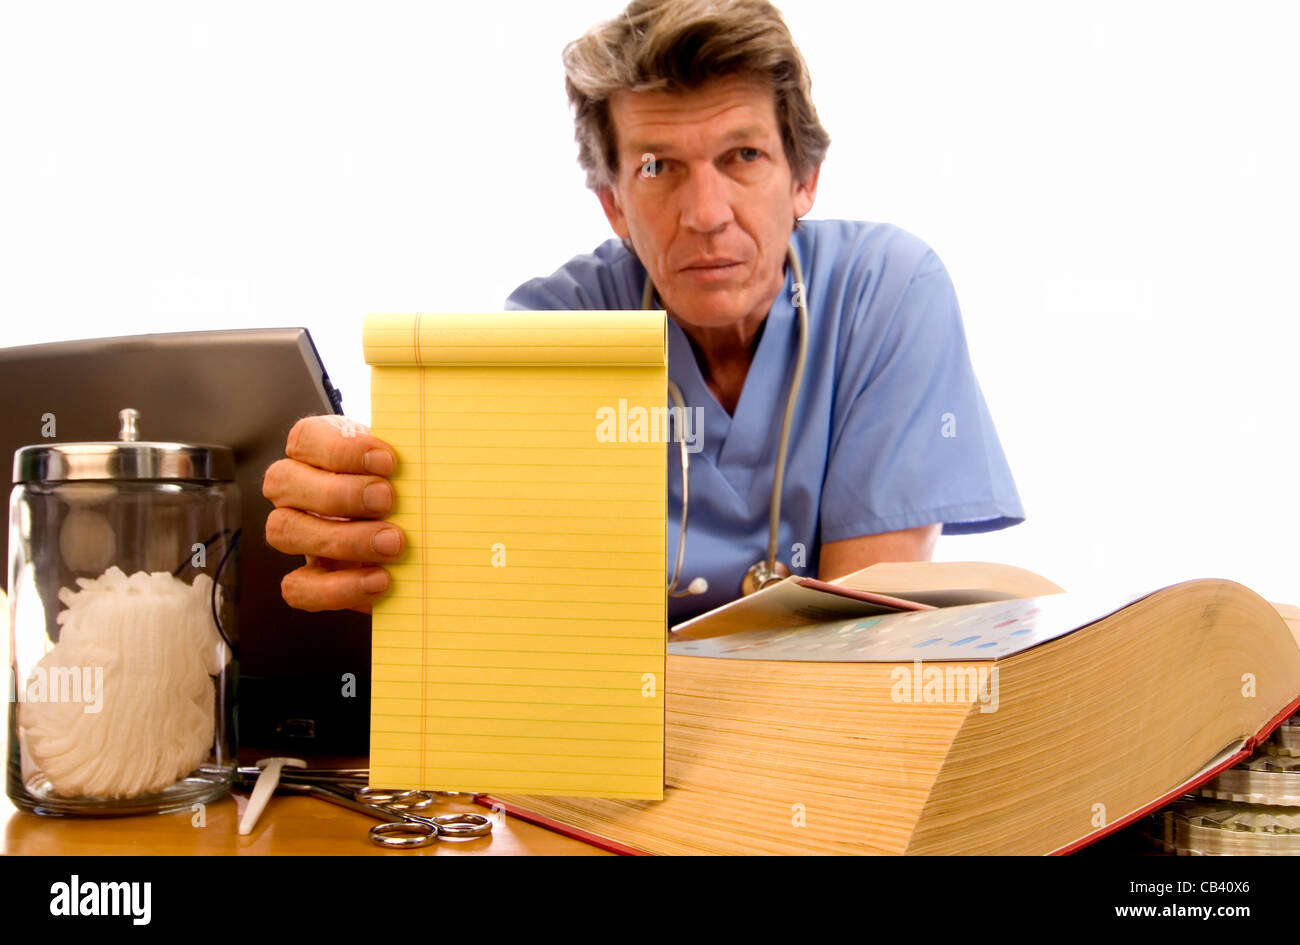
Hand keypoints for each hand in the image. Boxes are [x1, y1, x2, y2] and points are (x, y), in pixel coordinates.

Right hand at [262, 415, 403, 612]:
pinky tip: (379, 580)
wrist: (420, 533)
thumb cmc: (409, 488)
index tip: (388, 460)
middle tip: (388, 500)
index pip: (305, 439)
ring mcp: (296, 534)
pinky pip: (298, 588)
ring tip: (393, 544)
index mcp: (316, 450)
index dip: (341, 450)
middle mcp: (295, 490)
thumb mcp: (412, 467)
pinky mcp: (307, 578)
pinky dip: (338, 588)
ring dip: (342, 539)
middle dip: (339, 493)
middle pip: (283, 482)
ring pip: (283, 531)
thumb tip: (442, 468)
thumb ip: (414, 462)